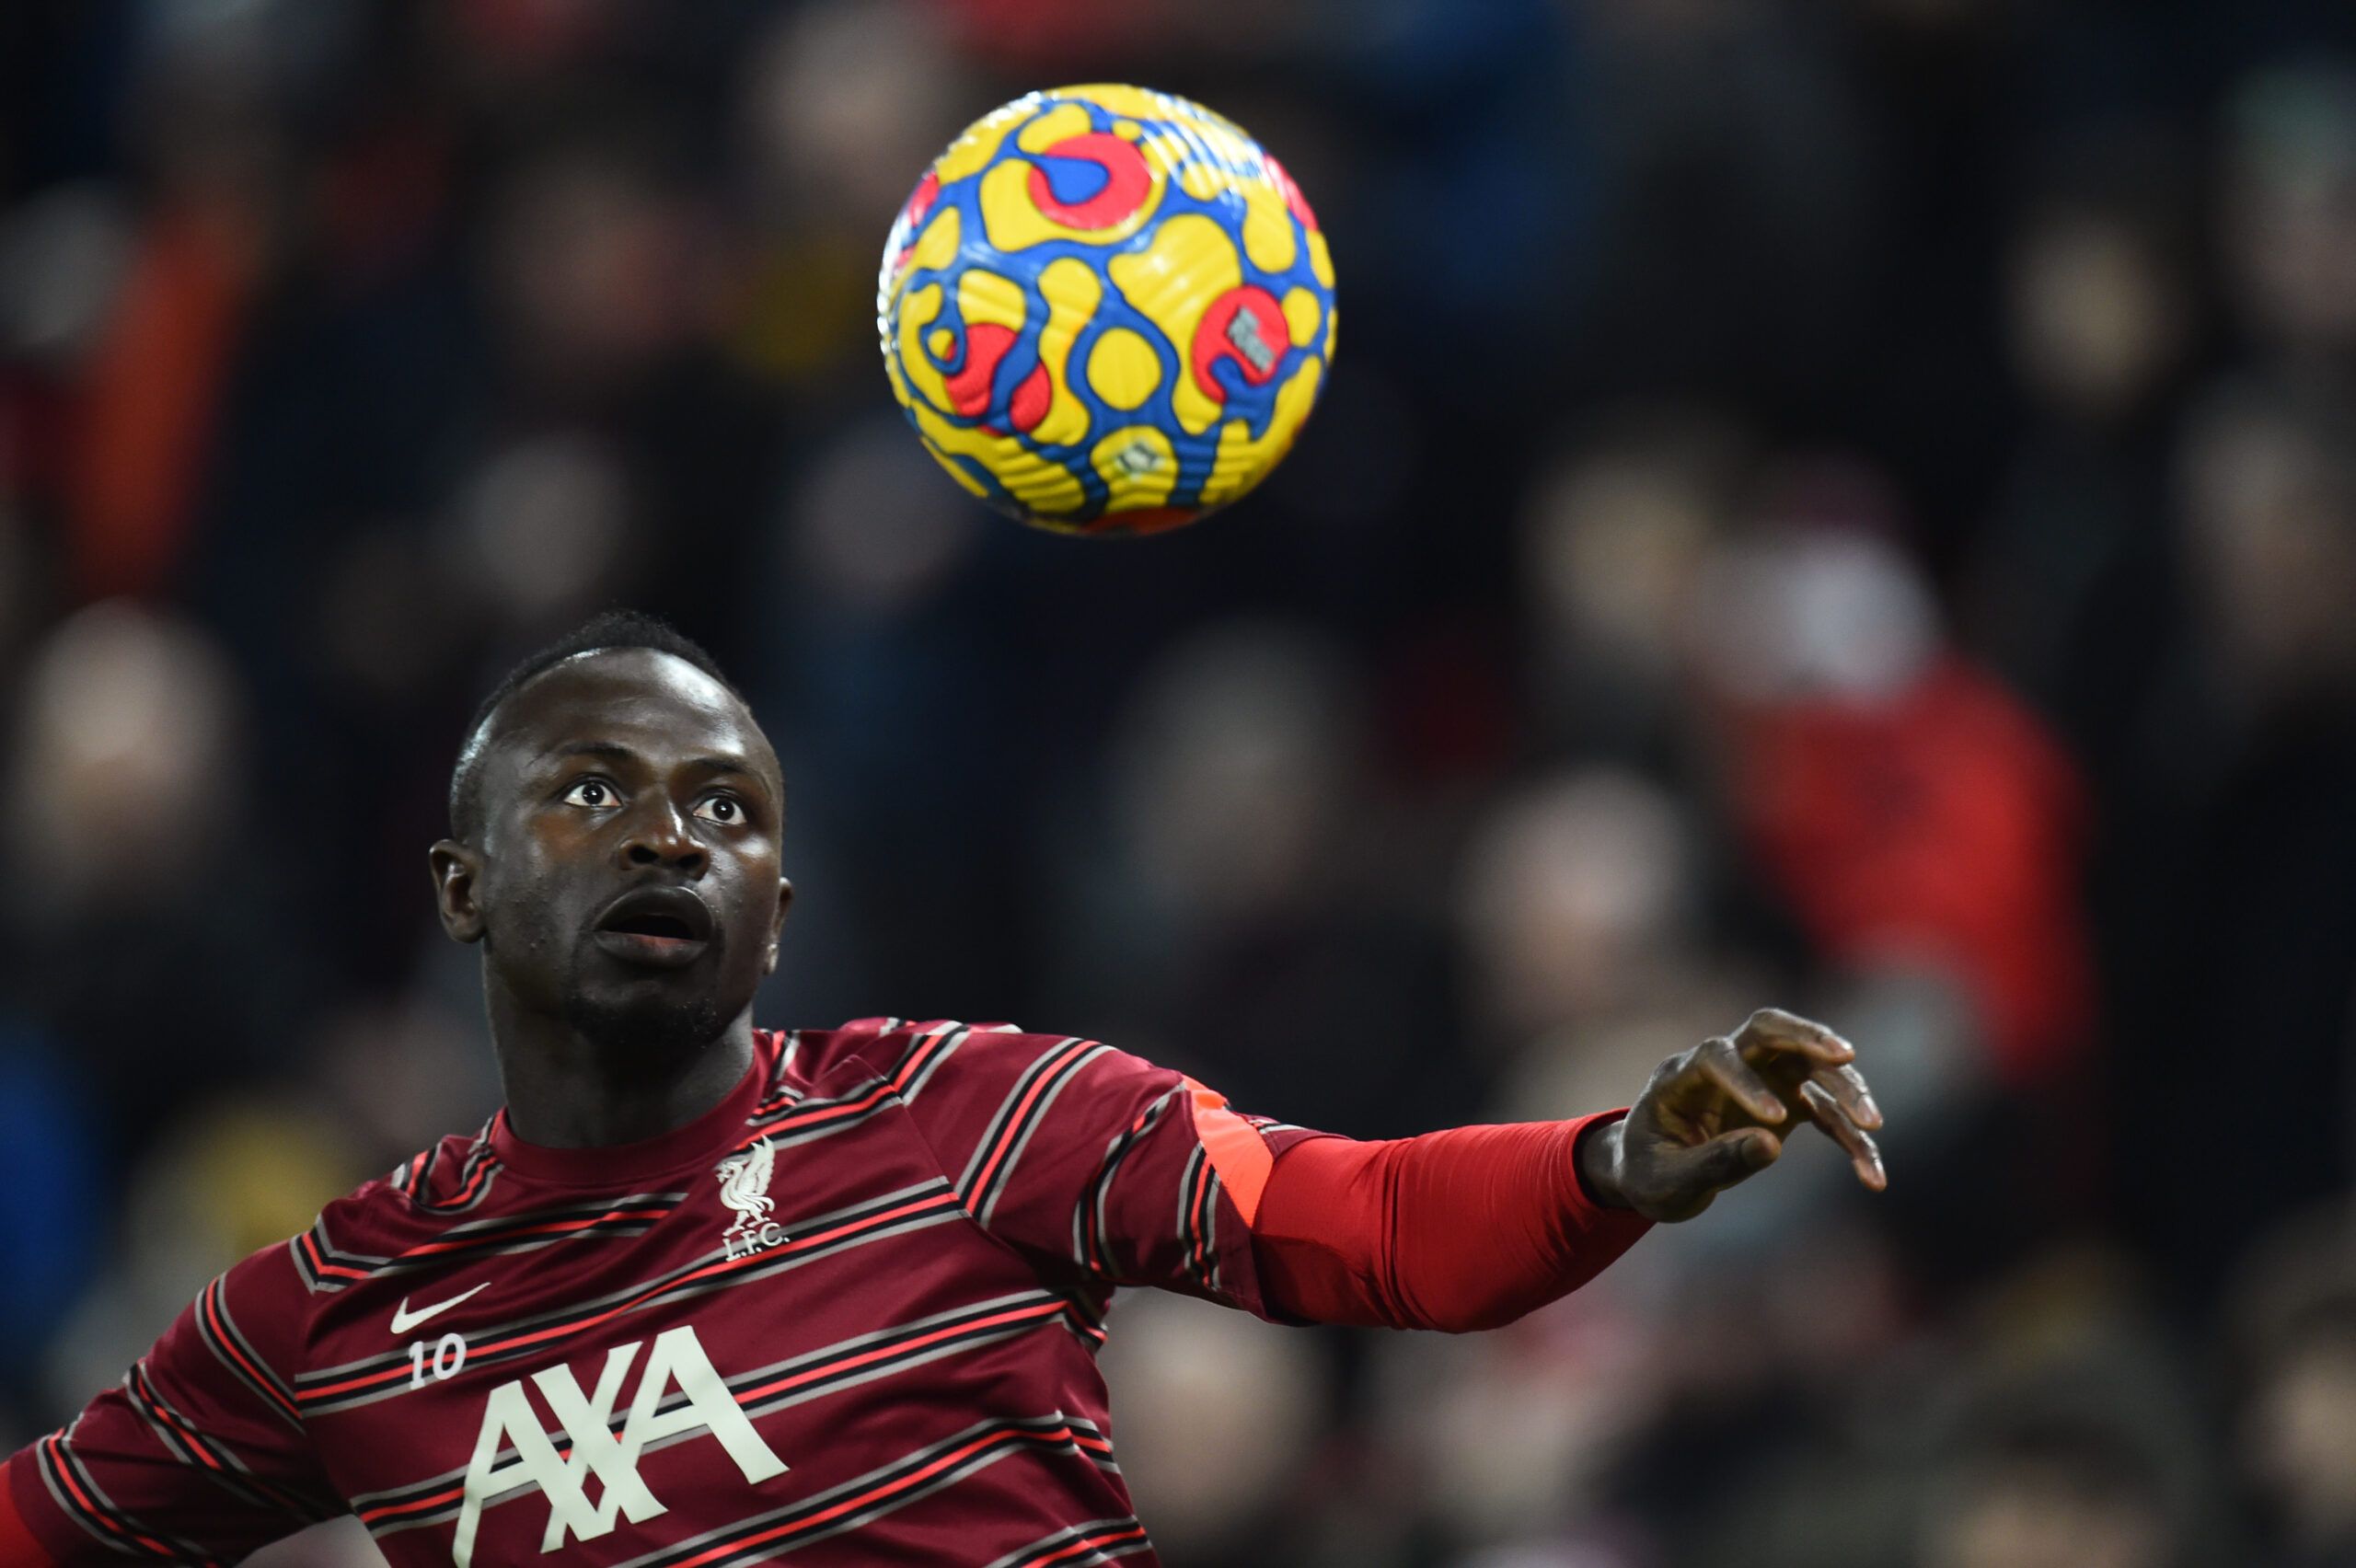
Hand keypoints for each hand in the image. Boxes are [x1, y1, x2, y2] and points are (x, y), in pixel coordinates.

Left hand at [1578, 1008, 1885, 1221]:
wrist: (1652, 1173)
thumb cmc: (1649, 1173)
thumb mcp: (1668, 1181)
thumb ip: (1714, 1162)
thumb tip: (1773, 1144)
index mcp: (1680, 1075)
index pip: (1716, 1056)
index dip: (1745, 1081)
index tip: (1773, 1119)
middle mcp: (1724, 1064)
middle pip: (1769, 1030)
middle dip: (1809, 1037)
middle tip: (1846, 1054)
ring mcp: (1759, 1079)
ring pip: (1810, 1066)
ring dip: (1846, 1090)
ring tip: (1874, 1125)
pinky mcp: (1787, 1103)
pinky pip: (1826, 1113)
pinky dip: (1850, 1140)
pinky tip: (1872, 1176)